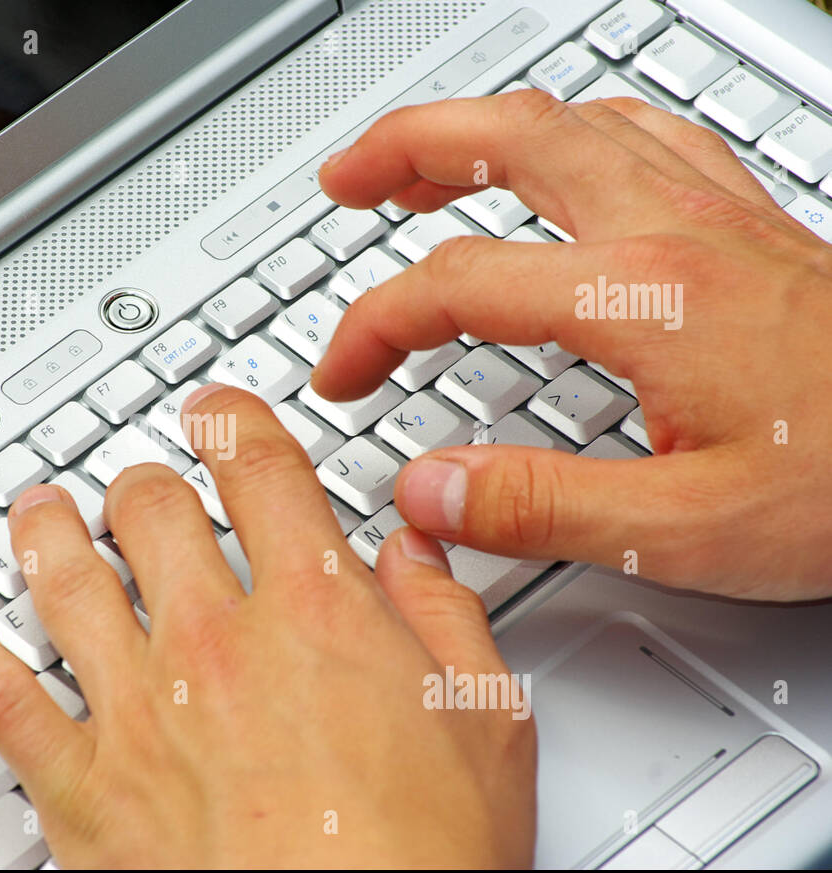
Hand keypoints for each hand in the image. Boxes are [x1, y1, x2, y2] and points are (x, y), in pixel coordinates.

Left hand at [0, 384, 535, 867]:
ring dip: (46, 531)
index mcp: (314, 612)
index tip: (214, 416)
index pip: (257, 470)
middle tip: (142, 487)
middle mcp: (213, 643)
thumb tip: (417, 553)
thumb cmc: (414, 863)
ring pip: (62, 577)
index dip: (230, 422)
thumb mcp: (484, 726)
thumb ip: (445, 618)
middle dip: (145, 484)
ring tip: (40, 512)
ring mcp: (136, 709)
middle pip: (150, 510)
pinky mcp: (81, 784)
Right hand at [313, 91, 831, 600]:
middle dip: (403, 152)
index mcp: (641, 298)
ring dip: (480, 129)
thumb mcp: (686, 530)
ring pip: (574, 119)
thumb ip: (539, 508)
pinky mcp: (750, 222)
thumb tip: (428, 488)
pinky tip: (561, 157)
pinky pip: (647, 133)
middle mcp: (674, 231)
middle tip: (344, 184)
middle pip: (506, 141)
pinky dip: (574, 130)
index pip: (457, 285)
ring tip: (423, 158)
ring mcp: (717, 213)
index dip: (374, 325)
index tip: (344, 375)